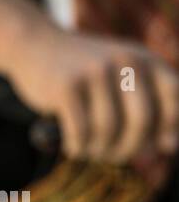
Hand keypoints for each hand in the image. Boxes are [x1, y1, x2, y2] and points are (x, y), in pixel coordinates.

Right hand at [8, 27, 178, 163]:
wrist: (36, 45)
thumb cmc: (84, 73)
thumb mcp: (121, 79)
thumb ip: (148, 106)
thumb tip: (171, 146)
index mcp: (146, 60)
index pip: (175, 98)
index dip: (168, 127)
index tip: (156, 145)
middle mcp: (125, 62)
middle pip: (142, 120)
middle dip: (129, 148)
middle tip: (115, 156)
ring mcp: (95, 73)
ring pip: (108, 130)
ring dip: (99, 151)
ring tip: (91, 152)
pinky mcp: (66, 87)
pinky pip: (80, 132)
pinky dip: (78, 148)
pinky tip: (74, 148)